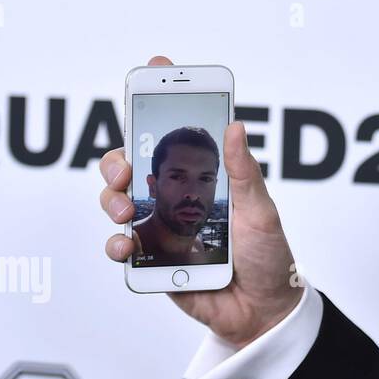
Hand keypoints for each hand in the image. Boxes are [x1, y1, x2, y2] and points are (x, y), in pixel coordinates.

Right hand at [100, 55, 303, 347]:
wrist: (262, 311)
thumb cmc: (267, 256)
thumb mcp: (261, 211)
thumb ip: (243, 173)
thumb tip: (234, 125)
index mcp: (204, 178)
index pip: (176, 134)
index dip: (162, 99)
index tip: (154, 66)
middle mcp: (175, 198)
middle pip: (130, 164)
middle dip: (117, 158)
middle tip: (126, 168)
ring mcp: (159, 228)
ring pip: (116, 201)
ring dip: (110, 199)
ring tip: (124, 209)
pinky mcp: (151, 262)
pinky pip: (120, 248)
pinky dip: (116, 245)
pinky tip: (126, 247)